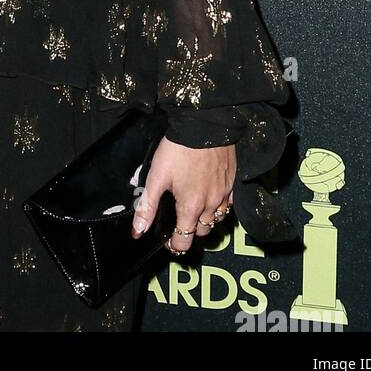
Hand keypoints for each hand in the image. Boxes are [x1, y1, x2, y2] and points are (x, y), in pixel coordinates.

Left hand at [131, 137, 234, 255]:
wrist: (204, 126)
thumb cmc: (178, 150)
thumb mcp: (157, 176)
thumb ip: (148, 205)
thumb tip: (137, 232)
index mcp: (190, 207)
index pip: (185, 240)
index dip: (175, 245)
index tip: (168, 241)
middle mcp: (211, 205)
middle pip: (202, 232)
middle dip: (189, 232)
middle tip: (178, 222)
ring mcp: (224, 195)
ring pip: (216, 220)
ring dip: (205, 221)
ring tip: (192, 210)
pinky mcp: (232, 183)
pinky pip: (228, 205)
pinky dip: (219, 207)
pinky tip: (209, 197)